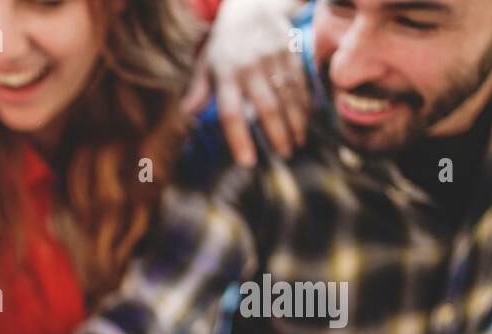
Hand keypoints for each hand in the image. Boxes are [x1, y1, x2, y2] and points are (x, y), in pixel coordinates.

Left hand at [186, 0, 308, 166]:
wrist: (253, 5)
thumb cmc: (225, 43)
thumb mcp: (206, 63)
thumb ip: (198, 89)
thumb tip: (186, 114)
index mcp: (226, 75)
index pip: (231, 112)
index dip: (239, 138)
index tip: (248, 161)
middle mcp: (251, 68)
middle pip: (267, 108)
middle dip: (277, 134)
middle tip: (284, 156)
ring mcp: (274, 60)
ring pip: (289, 98)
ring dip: (295, 124)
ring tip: (297, 144)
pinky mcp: (292, 54)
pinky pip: (302, 84)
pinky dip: (305, 106)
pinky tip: (306, 123)